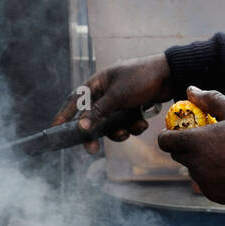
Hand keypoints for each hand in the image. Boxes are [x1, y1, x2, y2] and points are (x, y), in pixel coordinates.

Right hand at [53, 54, 171, 152]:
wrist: (171, 76)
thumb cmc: (140, 79)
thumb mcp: (117, 96)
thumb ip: (97, 112)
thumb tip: (80, 127)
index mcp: (97, 83)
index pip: (74, 100)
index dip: (64, 115)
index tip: (54, 129)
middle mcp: (106, 92)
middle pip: (93, 118)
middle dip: (95, 134)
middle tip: (92, 149)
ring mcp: (120, 101)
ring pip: (111, 124)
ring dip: (119, 131)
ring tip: (129, 130)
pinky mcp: (133, 108)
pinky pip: (126, 124)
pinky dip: (133, 126)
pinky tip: (142, 123)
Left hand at [155, 87, 224, 204]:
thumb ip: (210, 99)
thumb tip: (190, 90)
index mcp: (196, 142)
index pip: (165, 141)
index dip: (168, 135)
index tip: (177, 131)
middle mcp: (195, 163)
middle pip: (177, 154)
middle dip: (185, 146)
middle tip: (204, 141)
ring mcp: (203, 180)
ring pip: (192, 168)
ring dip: (200, 161)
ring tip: (224, 154)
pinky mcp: (211, 193)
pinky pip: (204, 182)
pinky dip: (212, 176)